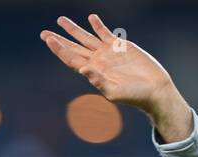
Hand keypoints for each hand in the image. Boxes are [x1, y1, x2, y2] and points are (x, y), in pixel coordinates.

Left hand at [40, 14, 190, 138]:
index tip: (48, 39)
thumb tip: (83, 69)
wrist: (154, 90)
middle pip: (74, 47)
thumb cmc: (134, 96)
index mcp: (93, 72)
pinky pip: (105, 33)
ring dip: (73, 29)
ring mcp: (107, 53)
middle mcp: (97, 61)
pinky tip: (91, 18)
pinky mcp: (120, 46)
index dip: (59, 49)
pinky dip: (98, 25)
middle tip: (44, 33)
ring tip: (60, 20)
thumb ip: (99, 81)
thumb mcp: (114, 92)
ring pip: (86, 38)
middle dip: (59, 40)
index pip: (71, 59)